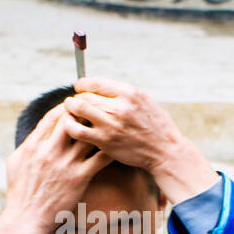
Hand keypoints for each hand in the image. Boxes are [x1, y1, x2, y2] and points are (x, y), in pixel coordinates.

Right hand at [0, 98, 114, 233]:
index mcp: (34, 144)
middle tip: (94, 111)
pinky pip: (100, 158)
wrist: (27, 217)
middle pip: (71, 119)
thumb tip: (36, 132)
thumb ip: (27, 143)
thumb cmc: (19, 191)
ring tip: (108, 124)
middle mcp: (50, 151)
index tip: (74, 105)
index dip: (65, 107)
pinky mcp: (80, 178)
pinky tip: (116, 146)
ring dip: (98, 128)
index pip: (52, 116)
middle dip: (83, 112)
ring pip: (88, 135)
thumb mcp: (15, 161)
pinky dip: (109, 149)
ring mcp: (66, 164)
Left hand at [62, 76, 218, 203]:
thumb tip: (97, 87)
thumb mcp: (143, 100)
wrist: (164, 150)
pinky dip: (70, 126)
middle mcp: (119, 107)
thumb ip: (121, 93)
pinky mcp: (105, 142)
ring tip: (70, 113)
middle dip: (76, 98)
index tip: (79, 87)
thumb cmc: (154, 125)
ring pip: (77, 109)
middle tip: (74, 103)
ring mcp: (111, 125)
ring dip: (69, 110)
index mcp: (129, 93)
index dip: (82, 84)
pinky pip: (77, 131)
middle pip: (84, 95)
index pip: (95, 82)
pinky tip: (72, 127)